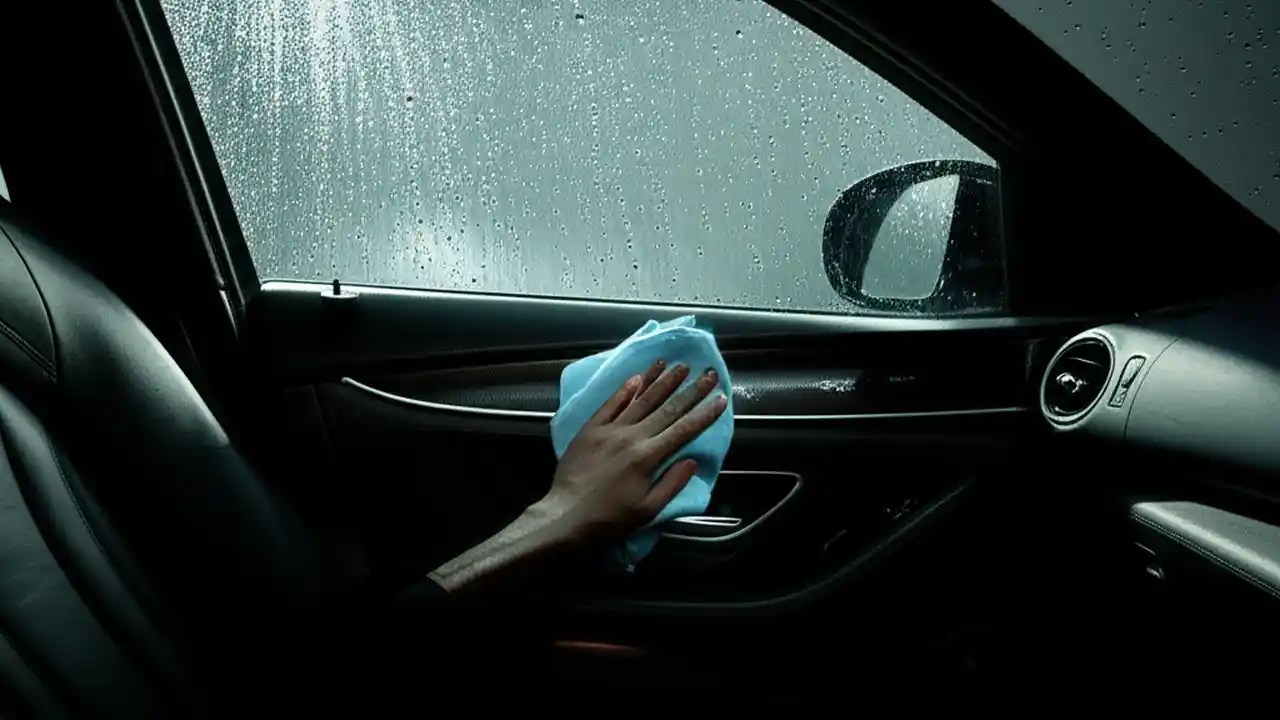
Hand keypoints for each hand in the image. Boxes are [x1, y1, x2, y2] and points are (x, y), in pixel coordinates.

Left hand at [540, 360, 727, 542]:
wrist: (565, 514)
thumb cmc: (610, 517)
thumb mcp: (648, 509)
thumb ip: (672, 483)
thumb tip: (692, 460)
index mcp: (648, 456)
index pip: (684, 429)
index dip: (704, 413)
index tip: (720, 398)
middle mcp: (632, 436)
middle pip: (667, 409)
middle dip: (690, 390)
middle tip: (707, 373)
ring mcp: (610, 429)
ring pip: (641, 399)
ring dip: (661, 381)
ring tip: (678, 365)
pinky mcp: (591, 428)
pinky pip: (611, 403)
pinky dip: (626, 389)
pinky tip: (638, 376)